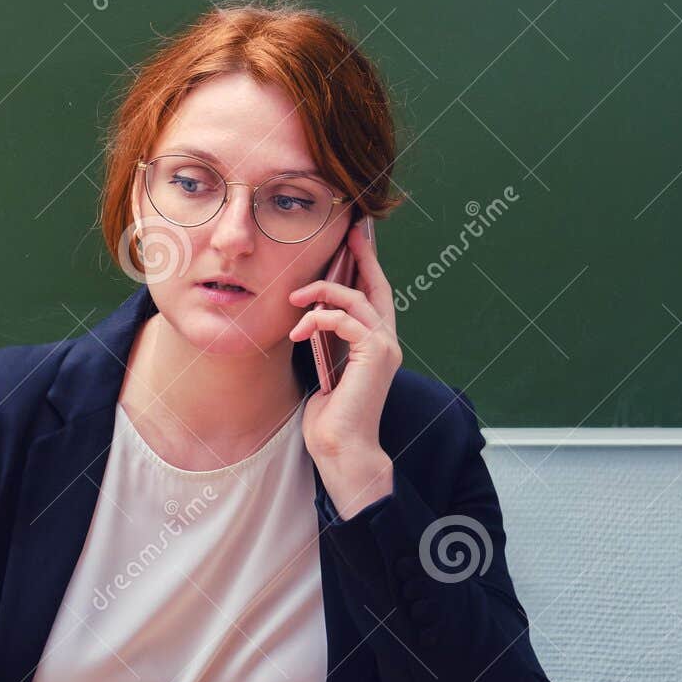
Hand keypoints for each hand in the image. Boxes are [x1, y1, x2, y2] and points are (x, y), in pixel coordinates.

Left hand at [289, 216, 399, 516]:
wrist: (340, 449)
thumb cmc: (328, 417)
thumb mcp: (323, 369)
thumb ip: (325, 341)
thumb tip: (307, 317)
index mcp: (375, 343)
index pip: (374, 294)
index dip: (365, 265)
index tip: (353, 239)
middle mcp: (386, 341)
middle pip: (376, 285)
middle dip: (362, 255)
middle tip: (347, 232)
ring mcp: (385, 347)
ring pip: (357, 298)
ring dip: (322, 292)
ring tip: (294, 298)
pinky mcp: (375, 355)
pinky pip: (347, 319)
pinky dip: (320, 317)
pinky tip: (299, 329)